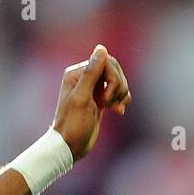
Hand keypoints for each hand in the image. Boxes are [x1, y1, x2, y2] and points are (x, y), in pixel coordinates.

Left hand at [52, 44, 131, 161]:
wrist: (71, 146)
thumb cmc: (73, 124)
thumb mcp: (82, 98)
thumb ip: (91, 73)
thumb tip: (101, 48)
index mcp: (77, 73)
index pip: (106, 62)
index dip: (113, 78)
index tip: (106, 99)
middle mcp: (85, 77)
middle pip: (114, 69)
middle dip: (119, 86)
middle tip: (110, 103)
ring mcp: (94, 88)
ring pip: (119, 80)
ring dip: (122, 94)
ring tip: (114, 108)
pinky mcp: (100, 99)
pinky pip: (119, 92)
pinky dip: (122, 100)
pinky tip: (119, 111)